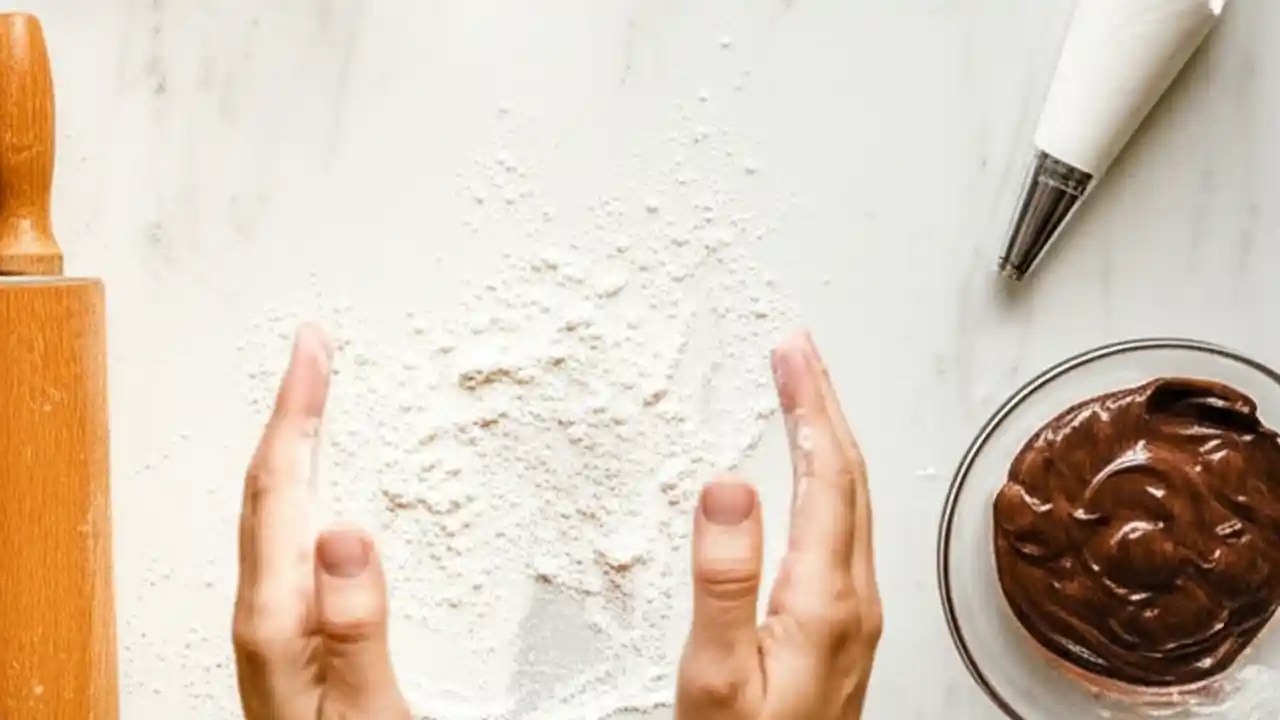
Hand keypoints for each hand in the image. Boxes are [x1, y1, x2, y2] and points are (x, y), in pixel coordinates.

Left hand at [232, 324, 409, 719]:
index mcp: (277, 616)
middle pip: (265, 487)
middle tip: (313, 351)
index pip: (281, 489)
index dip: (296, 411)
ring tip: (311, 397)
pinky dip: (297, 483)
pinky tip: (315, 481)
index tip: (313, 351)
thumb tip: (344, 530)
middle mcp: (264, 609)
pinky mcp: (288, 625)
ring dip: (288, 442)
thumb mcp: (370, 707)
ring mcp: (272, 616)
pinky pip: (285, 531)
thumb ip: (356, 623)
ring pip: (270, 506)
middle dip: (287, 410)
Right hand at [676, 331, 881, 718]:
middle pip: (850, 476)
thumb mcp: (715, 677)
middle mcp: (853, 599)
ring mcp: (854, 614)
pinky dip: (826, 479)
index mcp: (825, 598)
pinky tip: (811, 476)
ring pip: (852, 500)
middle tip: (797, 353)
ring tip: (803, 396)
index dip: (809, 405)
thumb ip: (723, 581)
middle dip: (823, 404)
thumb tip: (728, 490)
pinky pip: (842, 528)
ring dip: (828, 438)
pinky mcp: (842, 627)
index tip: (790, 353)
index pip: (827, 473)